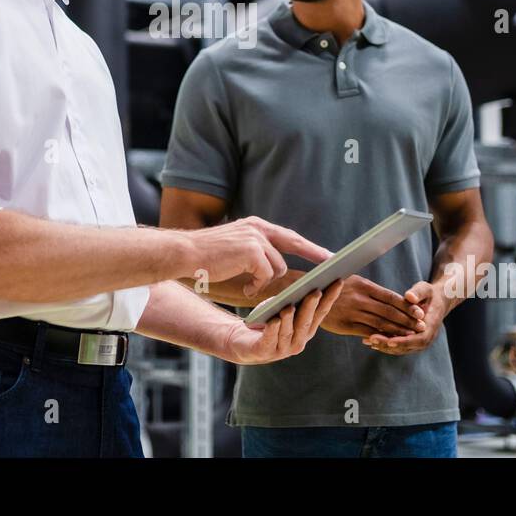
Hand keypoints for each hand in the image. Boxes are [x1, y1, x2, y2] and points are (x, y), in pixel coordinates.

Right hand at [182, 216, 332, 298]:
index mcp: (255, 226)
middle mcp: (257, 228)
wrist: (184, 253)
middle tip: (330, 265)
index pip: (288, 235)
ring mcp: (255, 238)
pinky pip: (266, 275)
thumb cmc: (206, 256)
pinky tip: (246, 289)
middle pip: (293, 242)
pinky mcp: (251, 251)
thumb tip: (277, 263)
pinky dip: (257, 286)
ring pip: (277, 266)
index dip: (308, 245)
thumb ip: (255, 250)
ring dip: (266, 281)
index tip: (326, 254)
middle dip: (314, 254)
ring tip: (250, 288)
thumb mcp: (235, 247)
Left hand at [223, 281, 342, 363]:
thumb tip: (306, 283)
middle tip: (316, 290)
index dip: (330, 298)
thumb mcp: (282, 307)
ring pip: (289, 332)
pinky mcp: (263, 351)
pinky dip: (272, 330)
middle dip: (311, 306)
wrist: (241, 341)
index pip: (321, 312)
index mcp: (306, 330)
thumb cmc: (266, 320)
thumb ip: (295, 300)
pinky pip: (269, 340)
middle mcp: (298, 342)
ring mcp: (282, 349)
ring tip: (290, 305)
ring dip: (290, 319)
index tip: (338, 281)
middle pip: (306, 322)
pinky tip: (273, 320)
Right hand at [322, 275, 423, 337]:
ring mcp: (352, 312)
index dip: (406, 306)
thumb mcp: (349, 280)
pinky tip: (389, 341)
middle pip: (389, 311)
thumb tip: (388, 296)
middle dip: (407, 320)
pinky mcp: (345, 325)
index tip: (420, 312)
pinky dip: (379, 337)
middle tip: (421, 326)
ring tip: (410, 335)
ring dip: (397, 330)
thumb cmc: (330, 285)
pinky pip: (366, 332)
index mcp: (363, 285)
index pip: (390, 296)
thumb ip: (367, 288)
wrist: (304, 293)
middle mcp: (359, 298)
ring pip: (380, 323)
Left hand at [363, 281, 447, 355]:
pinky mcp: (409, 341)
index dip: (404, 341)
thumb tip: (409, 297)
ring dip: (383, 346)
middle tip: (372, 339)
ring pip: (400, 349)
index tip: (390, 340)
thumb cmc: (429, 293)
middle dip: (389, 344)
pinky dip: (383, 344)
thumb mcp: (426, 289)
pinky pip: (396, 346)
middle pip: (407, 347)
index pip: (419, 339)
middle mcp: (425, 338)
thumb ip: (418, 292)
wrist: (435, 302)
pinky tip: (369, 339)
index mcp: (431, 326)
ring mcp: (417, 341)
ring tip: (367, 340)